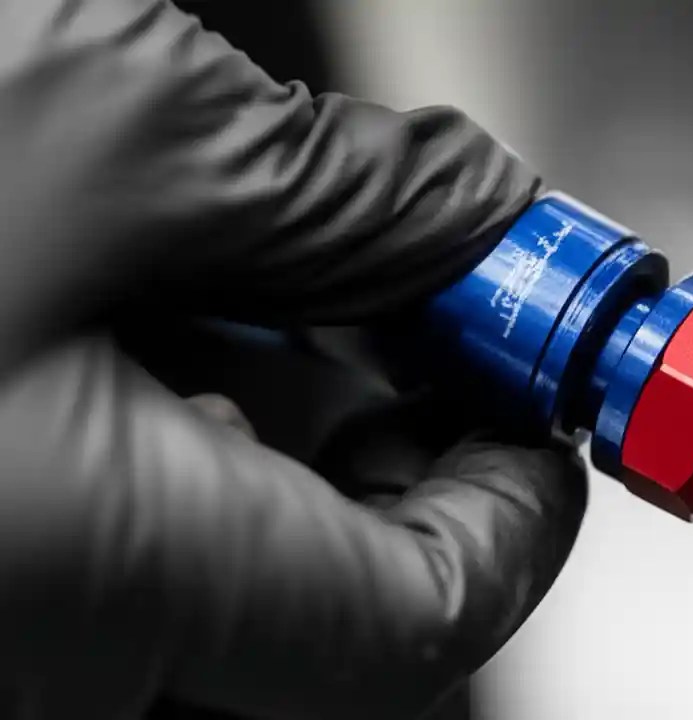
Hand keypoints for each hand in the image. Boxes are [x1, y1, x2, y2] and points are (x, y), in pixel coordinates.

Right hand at [0, 2, 584, 717]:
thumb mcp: (112, 129)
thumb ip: (341, 191)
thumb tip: (473, 210)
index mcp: (118, 581)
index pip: (436, 617)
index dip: (526, 497)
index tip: (547, 388)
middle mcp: (51, 651)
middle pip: (339, 574)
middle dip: (406, 418)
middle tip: (431, 291)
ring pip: (230, 538)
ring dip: (290, 396)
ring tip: (275, 261)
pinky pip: (120, 515)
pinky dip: (181, 407)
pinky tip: (151, 294)